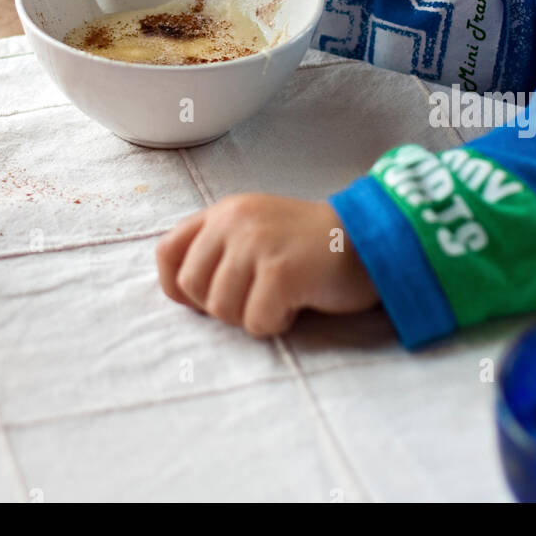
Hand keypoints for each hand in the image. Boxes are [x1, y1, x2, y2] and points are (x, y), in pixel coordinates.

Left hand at [156, 193, 379, 337]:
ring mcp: (257, 244)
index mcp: (224, 211)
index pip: (167, 252)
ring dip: (251, 316)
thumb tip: (179, 292)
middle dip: (221, 306)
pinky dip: (276, 324)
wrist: (368, 238)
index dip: (178, 287)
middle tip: (256, 298)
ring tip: (280, 297)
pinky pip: (256, 322)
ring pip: (221, 310)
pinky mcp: (281, 271)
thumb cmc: (310, 245)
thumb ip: (218, 247)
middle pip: (192, 288)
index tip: (205, 300)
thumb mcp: (256, 230)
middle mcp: (234, 221)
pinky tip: (297, 303)